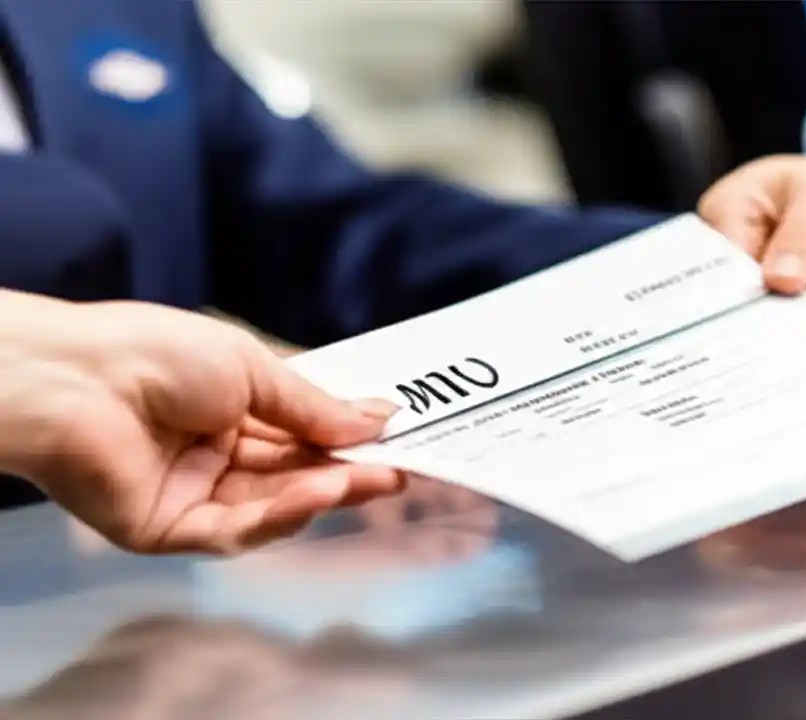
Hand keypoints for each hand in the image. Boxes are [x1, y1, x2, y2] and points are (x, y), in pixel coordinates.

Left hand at [0, 293, 401, 553]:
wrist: (76, 378)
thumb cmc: (158, 354)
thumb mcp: (252, 368)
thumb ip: (312, 406)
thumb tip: (378, 419)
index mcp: (227, 409)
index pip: (298, 434)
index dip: (345, 440)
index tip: (393, 439)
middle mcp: (212, 455)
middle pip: (291, 475)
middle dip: (346, 473)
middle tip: (398, 474)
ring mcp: (192, 495)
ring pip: (271, 507)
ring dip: (321, 494)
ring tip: (367, 480)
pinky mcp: (170, 530)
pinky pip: (235, 531)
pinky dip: (280, 515)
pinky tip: (318, 493)